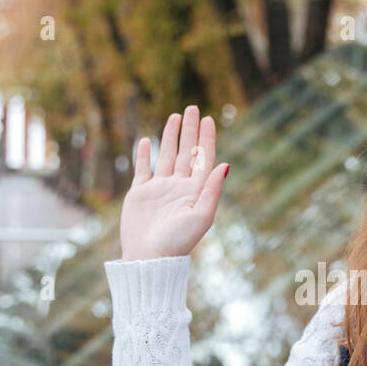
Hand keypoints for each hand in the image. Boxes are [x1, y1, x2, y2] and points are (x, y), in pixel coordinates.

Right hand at [119, 104, 228, 260]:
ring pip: (167, 156)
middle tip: (192, 108)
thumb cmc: (178, 241)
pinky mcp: (141, 193)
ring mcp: (160, 189)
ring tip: (174, 117)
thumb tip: (225, 165)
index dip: (207, 138)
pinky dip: (145, 154)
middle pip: (186, 152)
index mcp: (195, 191)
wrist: (149, 257)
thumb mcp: (201, 215)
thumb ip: (212, 190)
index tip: (209, 119)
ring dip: (171, 137)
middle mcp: (179, 187)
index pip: (204, 158)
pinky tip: (147, 140)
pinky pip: (143, 169)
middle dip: (190, 130)